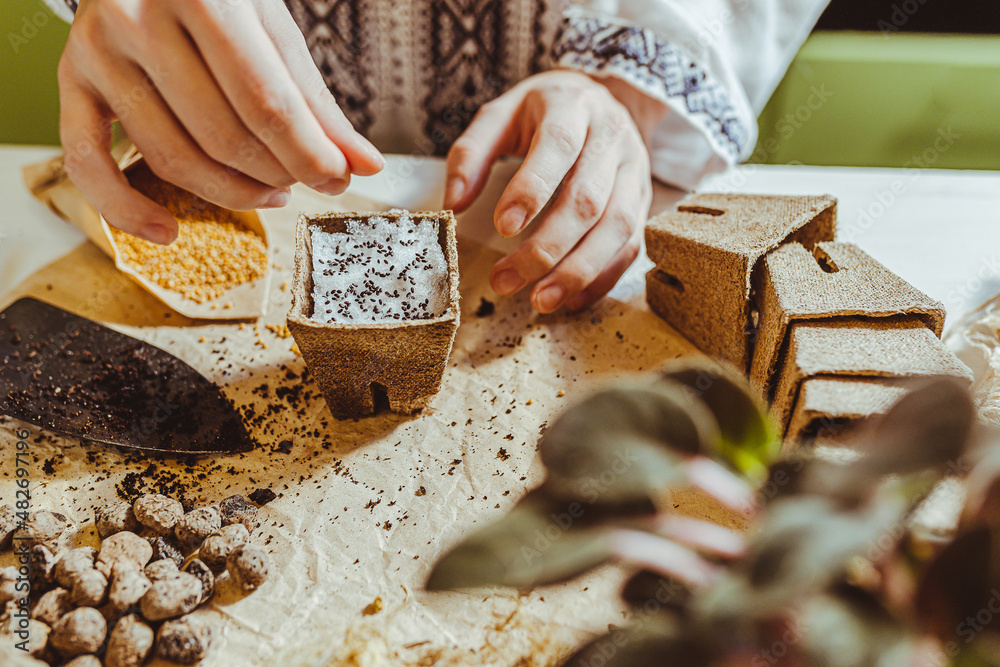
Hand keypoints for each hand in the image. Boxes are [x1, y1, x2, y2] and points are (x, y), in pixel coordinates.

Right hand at [58, 0, 383, 243]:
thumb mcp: (273, 30)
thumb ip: (316, 101)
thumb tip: (364, 165)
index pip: (265, 103)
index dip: (308, 154)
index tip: (338, 180)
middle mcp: (139, 18)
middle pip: (222, 137)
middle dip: (275, 173)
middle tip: (302, 180)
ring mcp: (98, 52)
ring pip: (172, 158)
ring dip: (230, 193)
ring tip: (268, 191)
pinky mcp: (70, 79)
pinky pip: (89, 163)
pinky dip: (126, 209)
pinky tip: (168, 232)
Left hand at [444, 70, 663, 312]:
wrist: (600, 98)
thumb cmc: (542, 112)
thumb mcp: (501, 115)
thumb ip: (471, 154)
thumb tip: (453, 203)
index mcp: (573, 107)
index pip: (558, 146)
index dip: (532, 189)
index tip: (503, 227)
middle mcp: (611, 138)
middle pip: (587, 199)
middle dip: (547, 247)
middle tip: (507, 281)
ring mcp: (634, 171)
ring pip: (617, 228)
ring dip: (578, 271)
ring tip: (540, 301)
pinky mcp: (642, 201)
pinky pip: (631, 246)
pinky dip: (603, 278)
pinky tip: (571, 300)